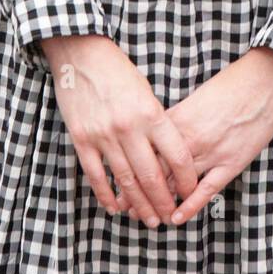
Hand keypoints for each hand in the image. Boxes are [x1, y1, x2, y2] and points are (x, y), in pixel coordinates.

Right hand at [42, 34, 199, 226]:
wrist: (80, 54)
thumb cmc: (118, 71)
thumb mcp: (146, 92)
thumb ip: (156, 122)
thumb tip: (167, 155)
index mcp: (150, 113)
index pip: (176, 156)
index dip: (187, 179)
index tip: (192, 192)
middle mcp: (128, 128)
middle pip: (151, 175)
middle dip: (163, 200)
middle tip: (169, 217)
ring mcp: (103, 136)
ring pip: (125, 181)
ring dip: (138, 204)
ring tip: (149, 219)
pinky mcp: (82, 139)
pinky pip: (96, 175)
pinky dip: (106, 195)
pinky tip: (115, 208)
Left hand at [116, 46, 272, 226]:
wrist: (264, 82)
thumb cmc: (231, 86)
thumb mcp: (194, 99)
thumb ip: (175, 120)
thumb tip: (156, 135)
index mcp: (176, 120)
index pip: (144, 150)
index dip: (129, 169)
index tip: (118, 182)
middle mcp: (188, 138)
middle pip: (156, 170)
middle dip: (139, 191)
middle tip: (126, 206)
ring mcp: (210, 152)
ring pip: (178, 184)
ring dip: (161, 202)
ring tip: (148, 216)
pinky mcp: (231, 163)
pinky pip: (207, 189)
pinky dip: (190, 205)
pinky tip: (178, 217)